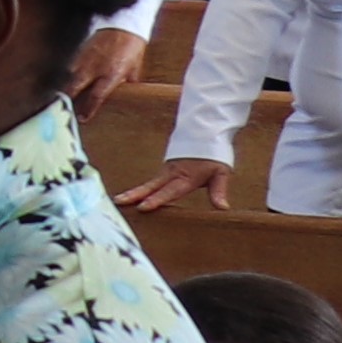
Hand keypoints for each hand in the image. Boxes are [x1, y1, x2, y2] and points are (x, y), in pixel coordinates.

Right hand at [63, 23, 145, 116]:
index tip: (82, 118)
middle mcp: (94, 68)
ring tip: (59, 97)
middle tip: (62, 108)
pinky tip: (65, 79)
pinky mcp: (79, 51)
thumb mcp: (135, 67)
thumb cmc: (132, 46)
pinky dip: (67, 74)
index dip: (88, 109)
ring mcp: (84, 59)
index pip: (96, 96)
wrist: (124, 23)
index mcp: (111, 74)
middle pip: (74, 87)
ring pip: (68, 76)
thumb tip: (126, 94)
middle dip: (67, 99)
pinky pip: (70, 66)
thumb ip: (128, 82)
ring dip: (65, 87)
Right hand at [114, 157, 232, 212]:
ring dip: (134, 192)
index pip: (169, 191)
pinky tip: (131, 196)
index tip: (143, 207)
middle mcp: (172, 174)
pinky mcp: (165, 170)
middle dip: (135, 195)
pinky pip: (152, 182)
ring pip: (148, 184)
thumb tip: (222, 208)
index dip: (156, 199)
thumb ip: (218, 190)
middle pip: (151, 187)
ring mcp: (166, 171)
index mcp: (186, 177)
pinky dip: (141, 189)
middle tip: (119, 202)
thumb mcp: (221, 172)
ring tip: (118, 201)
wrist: (206, 134)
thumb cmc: (214, 155)